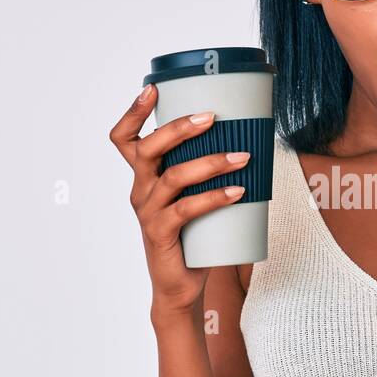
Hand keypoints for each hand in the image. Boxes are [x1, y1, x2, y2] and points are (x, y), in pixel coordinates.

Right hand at [110, 85, 250, 318]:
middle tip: (211, 117)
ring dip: (210, 162)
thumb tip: (251, 141)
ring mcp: (148, 212)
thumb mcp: (194, 197)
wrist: (180, 286)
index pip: (124, 139)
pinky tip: (238, 191)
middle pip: (147, 149)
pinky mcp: (161, 234)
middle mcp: (140, 191)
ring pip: (173, 177)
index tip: (152, 89)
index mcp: (144, 177)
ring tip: (242, 157)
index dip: (133, 113)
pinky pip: (187, 209)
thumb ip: (208, 173)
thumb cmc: (192, 236)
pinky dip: (215, 197)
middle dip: (179, 129)